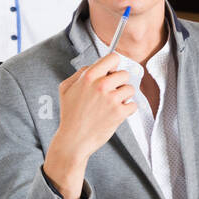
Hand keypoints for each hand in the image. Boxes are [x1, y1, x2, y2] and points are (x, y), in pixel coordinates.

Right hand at [43, 51, 135, 198]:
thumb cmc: (69, 115)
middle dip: (119, 83)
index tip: (111, 72)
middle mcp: (101, 85)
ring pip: (130, 89)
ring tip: (111, 105)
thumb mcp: (65, 89)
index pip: (113, 57)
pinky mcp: (120, 113)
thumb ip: (79, 73)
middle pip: (124, 73)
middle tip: (109, 94)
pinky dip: (126, 110)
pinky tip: (114, 114)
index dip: (113, 65)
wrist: (74, 140)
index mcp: (88, 77)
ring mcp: (112, 99)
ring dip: (123, 97)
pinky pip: (133, 105)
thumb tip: (93, 65)